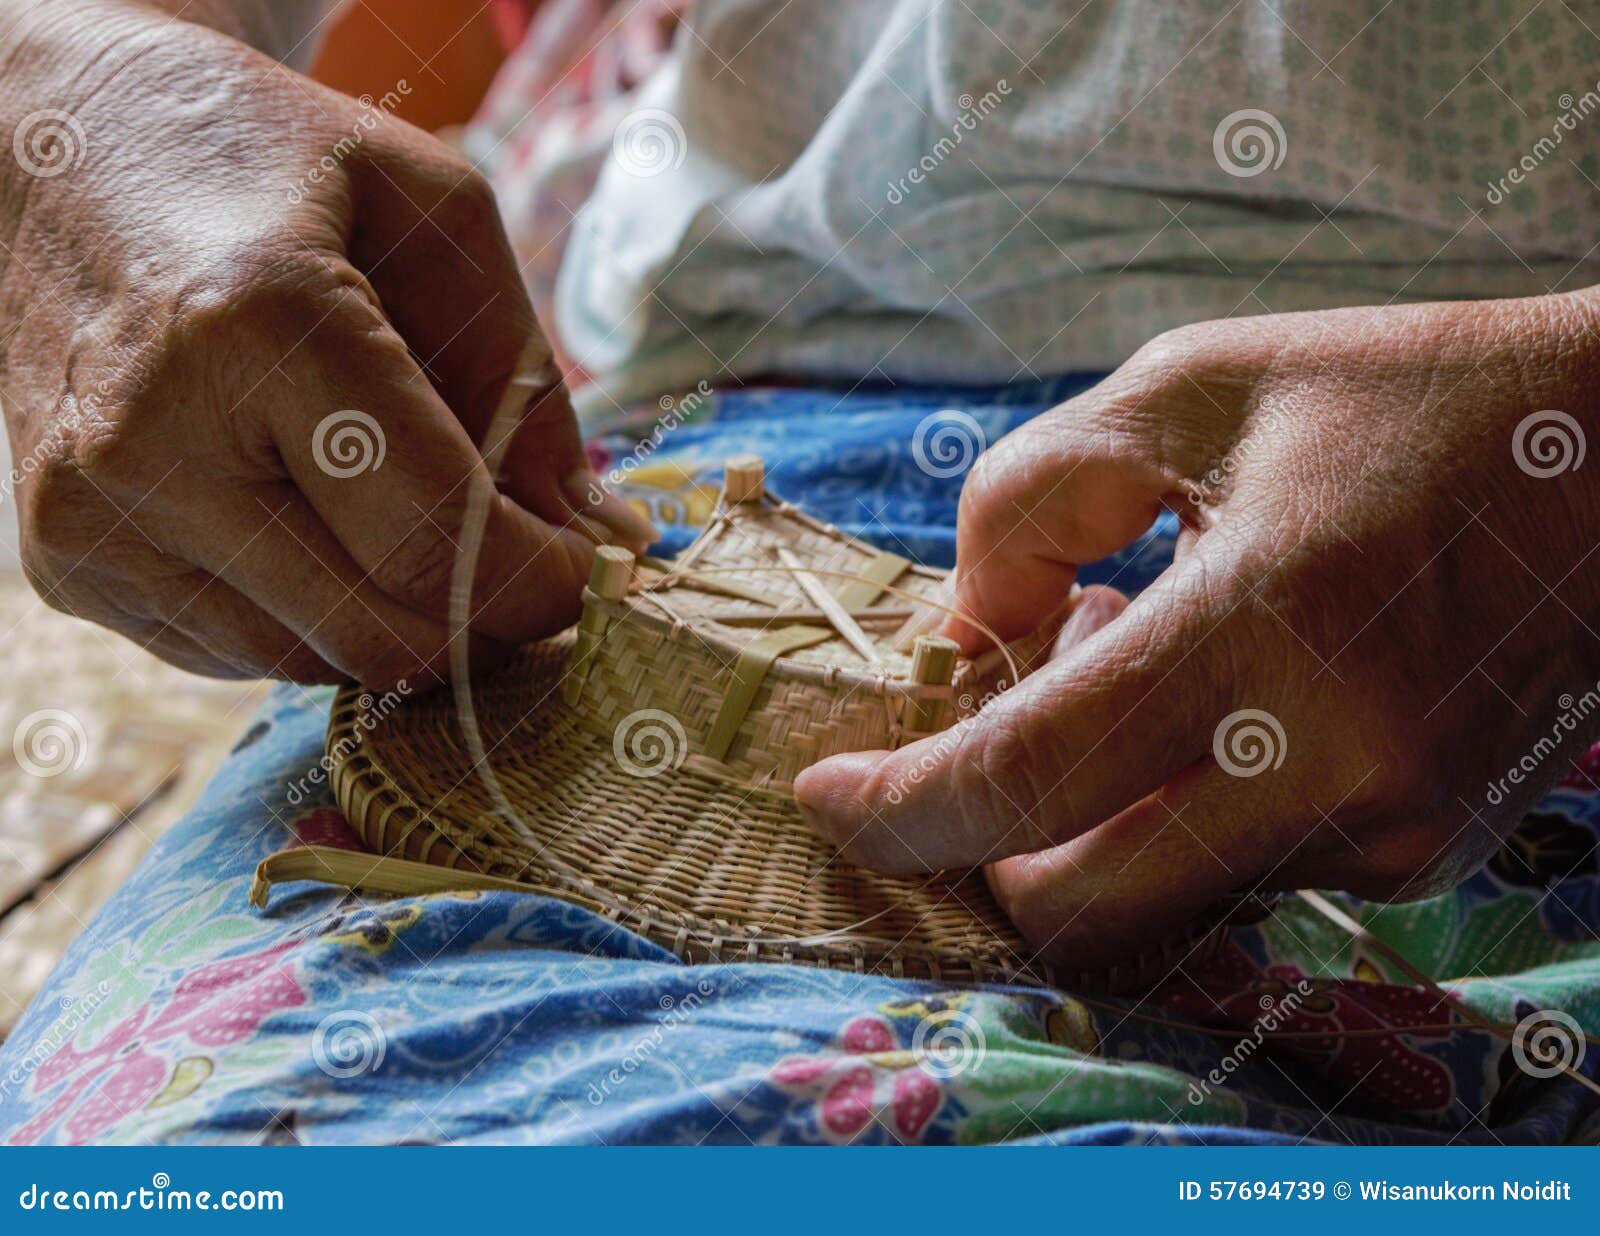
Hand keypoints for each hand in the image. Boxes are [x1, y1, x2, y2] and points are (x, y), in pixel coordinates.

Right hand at [0, 2, 653, 684]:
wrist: (58, 152)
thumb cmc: (273, 167)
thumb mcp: (438, 217)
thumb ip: (528, 385)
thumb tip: (601, 535)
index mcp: (254, 329)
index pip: (434, 538)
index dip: (540, 580)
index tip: (586, 567)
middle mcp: (149, 441)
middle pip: (380, 631)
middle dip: (486, 620)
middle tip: (529, 568)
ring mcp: (91, 519)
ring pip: (314, 660)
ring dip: (399, 618)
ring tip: (414, 521)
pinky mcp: (65, 566)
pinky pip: (239, 652)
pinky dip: (313, 613)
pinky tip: (315, 521)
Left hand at [796, 291, 1599, 968]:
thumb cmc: (1403, 400)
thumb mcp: (1192, 387)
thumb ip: (1035, 497)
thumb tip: (963, 634)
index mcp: (1266, 631)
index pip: (1026, 782)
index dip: (901, 808)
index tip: (826, 795)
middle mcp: (1332, 770)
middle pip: (1078, 909)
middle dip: (985, 847)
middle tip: (989, 716)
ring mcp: (1386, 834)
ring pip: (1152, 904)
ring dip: (1082, 822)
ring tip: (1123, 659)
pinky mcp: (1416, 858)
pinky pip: (1230, 874)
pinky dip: (1169, 814)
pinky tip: (1204, 700)